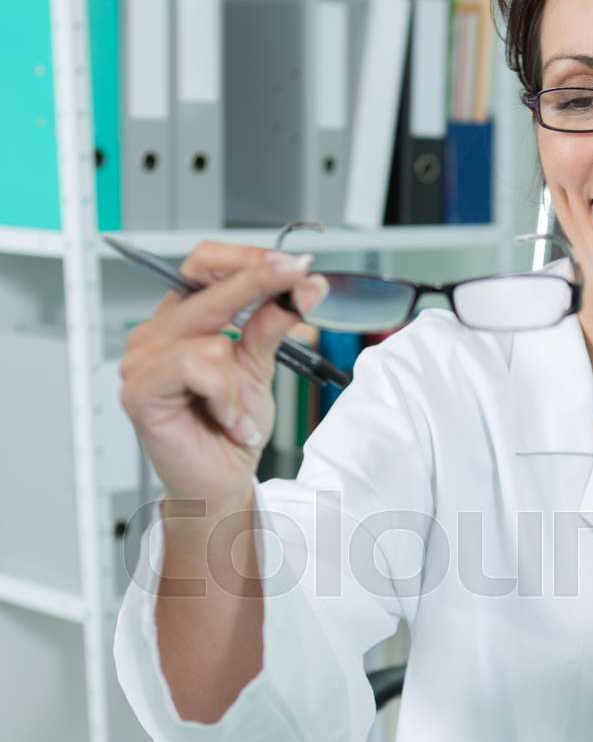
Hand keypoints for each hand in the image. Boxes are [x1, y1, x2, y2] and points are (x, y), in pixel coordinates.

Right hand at [119, 241, 327, 514]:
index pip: (204, 266)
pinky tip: (227, 421)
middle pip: (204, 286)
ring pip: (209, 337)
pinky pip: (197, 368)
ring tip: (238, 412)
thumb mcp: (261, 367)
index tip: (292, 264)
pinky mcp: (139, 390)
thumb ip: (273, 324)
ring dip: (238, 379)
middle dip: (259, 282)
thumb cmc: (232, 429)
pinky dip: (225, 397)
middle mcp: (155, 335)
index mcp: (182, 322)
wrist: (221, 483)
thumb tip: (303, 285)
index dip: (247, 259)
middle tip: (300, 279)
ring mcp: (142, 361)